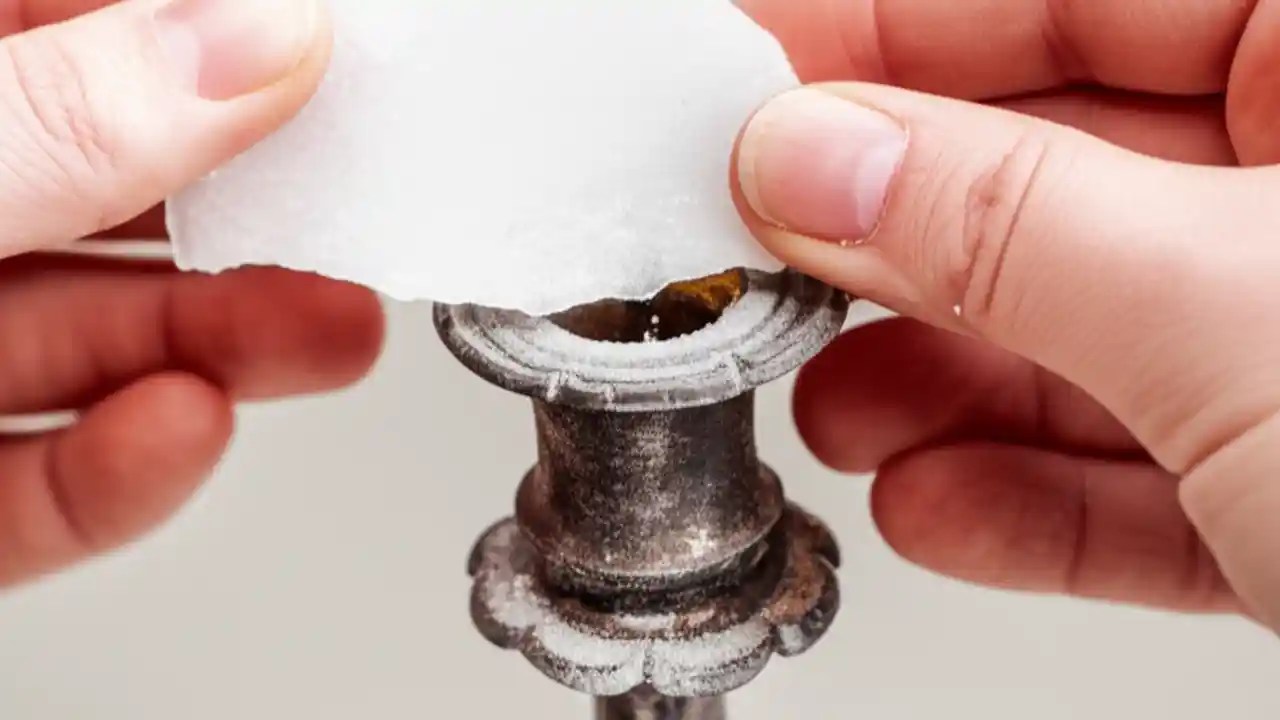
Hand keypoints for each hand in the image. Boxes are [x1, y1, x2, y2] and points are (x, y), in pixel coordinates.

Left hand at [0, 0, 380, 587]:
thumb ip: (66, 122)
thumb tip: (256, 45)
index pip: (69, 25)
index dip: (204, 31)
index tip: (327, 48)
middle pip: (104, 195)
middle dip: (247, 211)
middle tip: (360, 203)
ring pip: (89, 344)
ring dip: (224, 345)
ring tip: (338, 332)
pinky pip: (35, 486)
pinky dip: (121, 475)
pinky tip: (186, 430)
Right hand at [736, 0, 1279, 628]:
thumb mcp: (1238, 309)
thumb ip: (1006, 225)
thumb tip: (814, 161)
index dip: (885, 28)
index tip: (745, 78)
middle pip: (1061, 172)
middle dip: (900, 238)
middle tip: (763, 253)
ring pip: (1090, 333)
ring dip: (944, 387)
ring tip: (839, 411)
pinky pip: (1145, 467)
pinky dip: (1031, 495)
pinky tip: (941, 504)